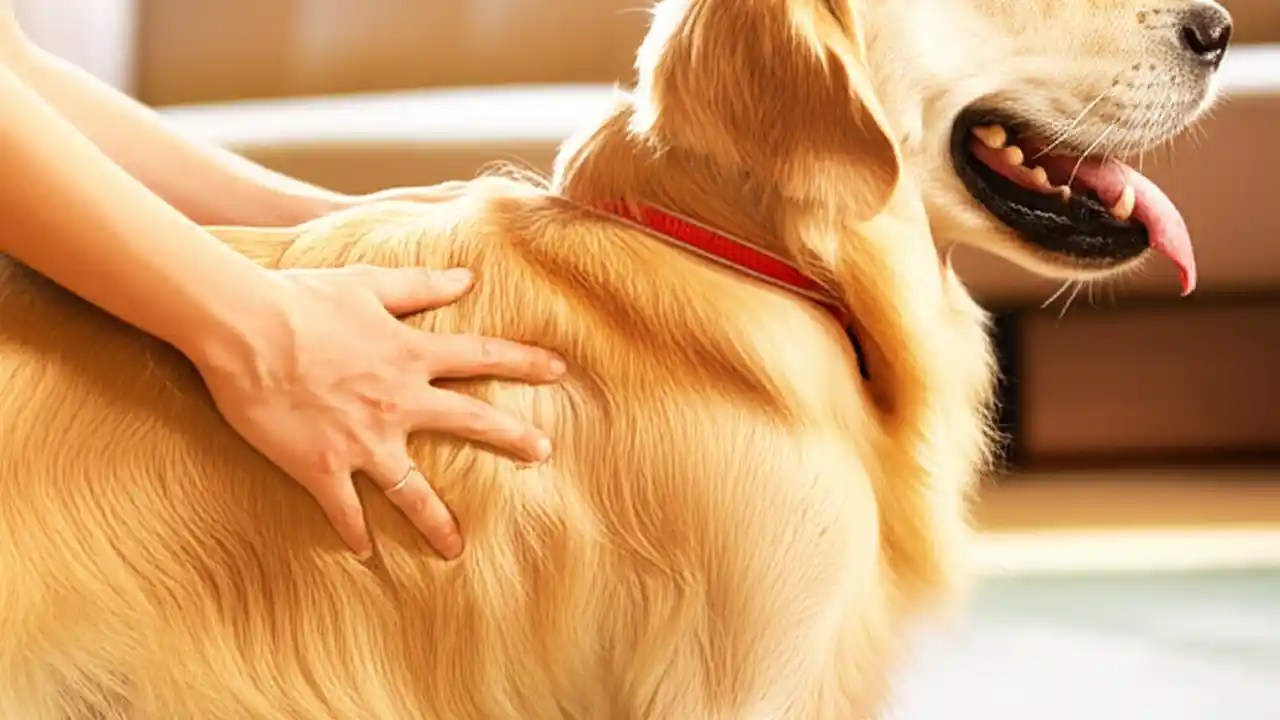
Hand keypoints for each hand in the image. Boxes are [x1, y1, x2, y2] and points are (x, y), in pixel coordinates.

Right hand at [192, 264, 564, 560]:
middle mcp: (398, 400)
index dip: (523, 361)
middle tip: (543, 453)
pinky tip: (365, 554)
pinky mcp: (323, 466)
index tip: (558, 370)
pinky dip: (354, 534)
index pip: (481, 357)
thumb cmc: (302, 299)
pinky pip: (346, 510)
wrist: (243, 328)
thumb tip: (468, 278)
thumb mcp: (368, 284)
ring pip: (412, 490)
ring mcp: (363, 439)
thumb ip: (421, 286)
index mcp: (410, 354)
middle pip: (469, 421)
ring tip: (457, 548)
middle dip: (512, 438)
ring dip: (436, 521)